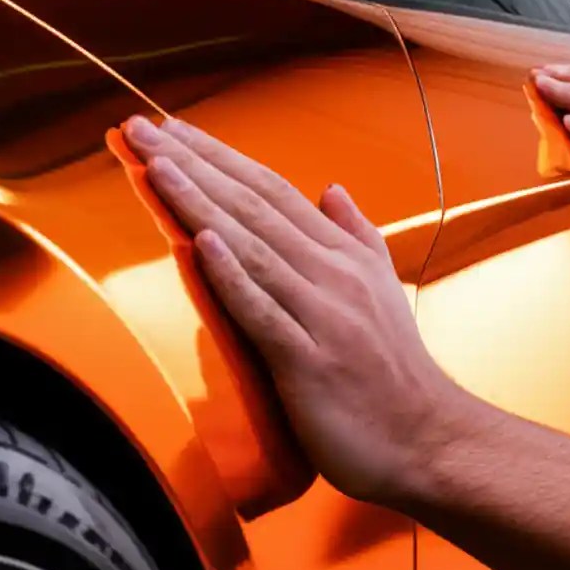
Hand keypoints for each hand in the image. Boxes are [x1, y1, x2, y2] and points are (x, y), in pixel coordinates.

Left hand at [121, 116, 462, 503]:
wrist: (430, 441)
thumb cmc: (396, 372)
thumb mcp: (382, 289)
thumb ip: (355, 235)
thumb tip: (331, 189)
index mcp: (342, 255)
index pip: (271, 190)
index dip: (219, 157)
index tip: (171, 129)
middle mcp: (332, 274)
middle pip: (253, 205)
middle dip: (193, 163)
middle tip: (139, 128)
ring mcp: (322, 316)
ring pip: (251, 246)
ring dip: (199, 203)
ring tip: (155, 166)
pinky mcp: (310, 363)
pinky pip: (264, 312)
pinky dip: (233, 275)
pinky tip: (201, 242)